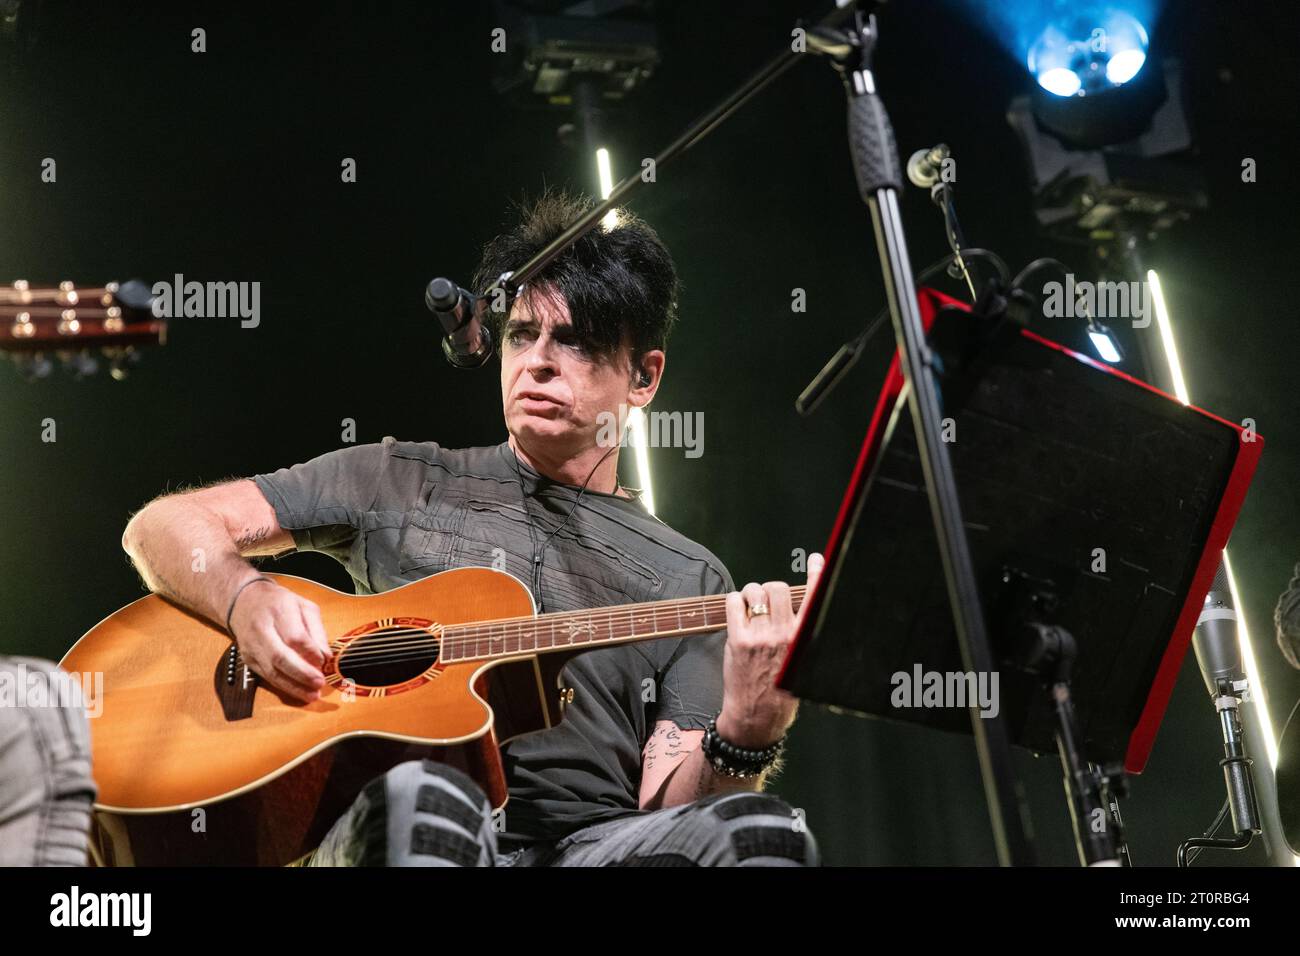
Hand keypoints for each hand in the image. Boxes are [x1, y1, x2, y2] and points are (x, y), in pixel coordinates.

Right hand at [228, 578, 332, 702]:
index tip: (323, 661)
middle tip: (320, 683)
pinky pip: (267, 677)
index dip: (310, 652)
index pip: (294, 636)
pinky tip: (300, 692)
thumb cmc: (279, 603)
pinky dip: (284, 687)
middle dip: (302, 673)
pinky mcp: (248, 660)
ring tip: (313, 694)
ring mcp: (252, 646)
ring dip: (294, 686)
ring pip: (272, 671)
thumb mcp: (304, 606)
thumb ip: (317, 630)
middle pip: (280, 656)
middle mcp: (261, 629)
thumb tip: (326, 656)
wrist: (243, 603)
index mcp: (278, 610)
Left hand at [718, 553, 824, 747]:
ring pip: (755, 592)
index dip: (816, 575)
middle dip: (770, 590)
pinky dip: (735, 602)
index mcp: (804, 640)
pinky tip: (737, 612)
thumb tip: (798, 611)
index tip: (816, 561)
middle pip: (778, 588)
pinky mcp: (738, 640)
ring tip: (750, 609)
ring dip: (751, 595)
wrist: (755, 719)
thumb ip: (801, 638)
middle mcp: (785, 635)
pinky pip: (734, 603)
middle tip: (766, 602)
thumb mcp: (804, 665)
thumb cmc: (780, 695)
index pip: (814, 600)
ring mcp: (761, 636)